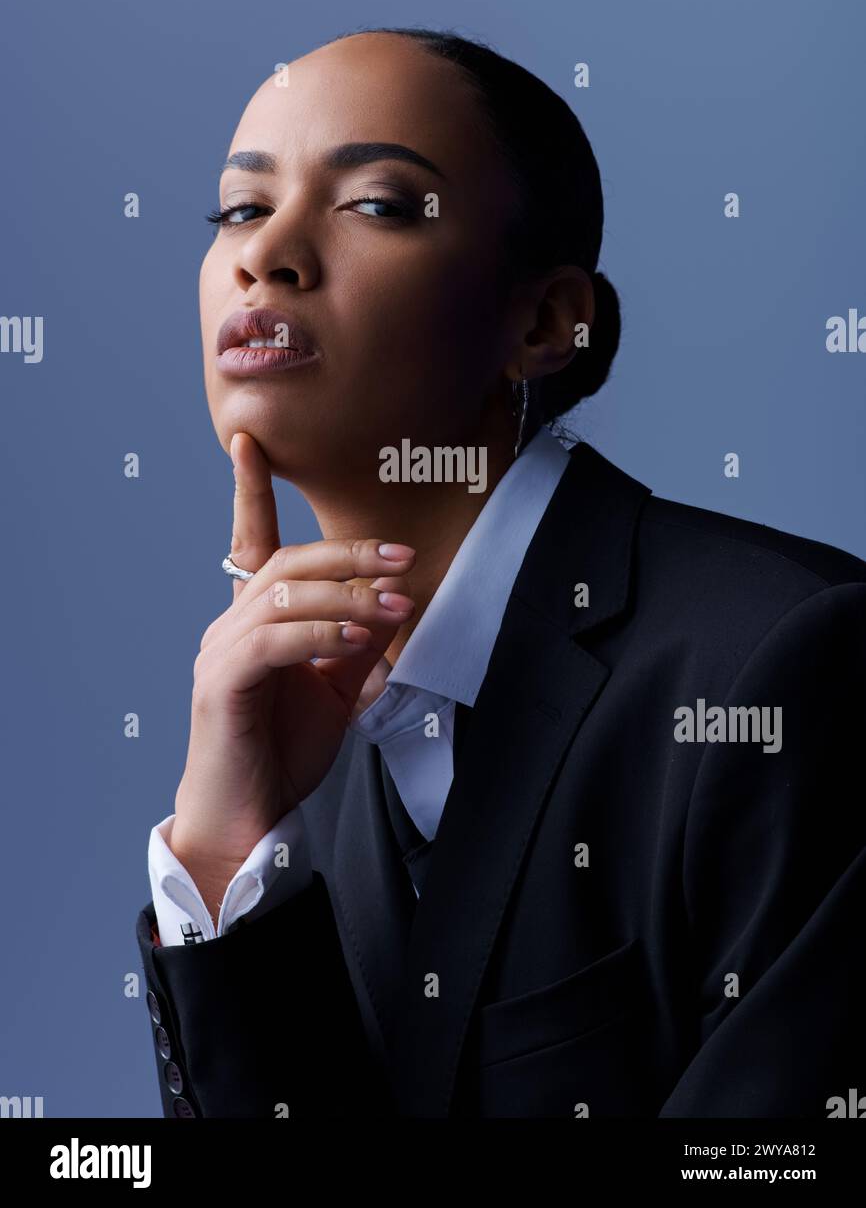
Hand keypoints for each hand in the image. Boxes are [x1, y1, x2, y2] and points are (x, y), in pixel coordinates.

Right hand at [171, 431, 414, 890]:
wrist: (246, 820)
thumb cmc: (281, 754)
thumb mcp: (334, 693)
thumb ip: (354, 647)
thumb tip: (389, 612)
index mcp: (252, 621)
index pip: (249, 543)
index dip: (247, 491)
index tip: (248, 441)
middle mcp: (229, 626)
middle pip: (286, 563)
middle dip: (349, 553)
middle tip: (404, 558)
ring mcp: (220, 653)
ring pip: (284, 596)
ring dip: (348, 595)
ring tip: (397, 606)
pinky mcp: (221, 684)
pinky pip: (274, 640)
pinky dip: (322, 632)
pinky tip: (358, 638)